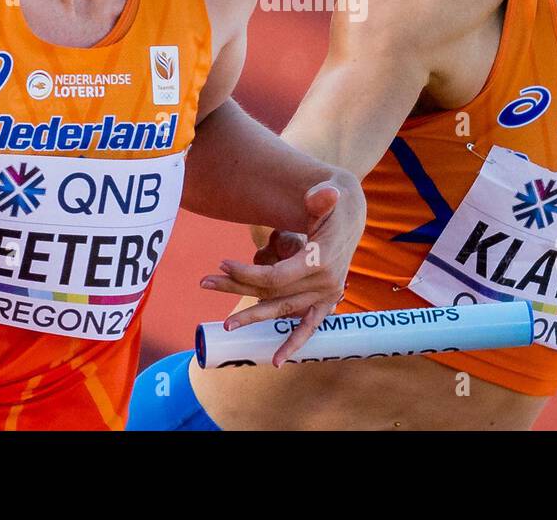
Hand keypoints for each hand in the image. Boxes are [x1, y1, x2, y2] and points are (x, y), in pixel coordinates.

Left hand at [201, 171, 365, 364]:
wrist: (351, 217)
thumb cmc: (334, 204)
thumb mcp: (331, 194)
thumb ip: (323, 196)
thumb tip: (325, 194)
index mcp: (322, 261)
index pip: (276, 277)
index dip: (247, 273)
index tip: (222, 264)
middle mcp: (325, 284)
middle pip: (272, 294)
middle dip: (237, 288)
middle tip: (204, 282)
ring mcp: (325, 296)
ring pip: (282, 309)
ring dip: (253, 316)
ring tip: (226, 324)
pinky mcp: (325, 303)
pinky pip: (308, 328)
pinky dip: (294, 344)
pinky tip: (277, 362)